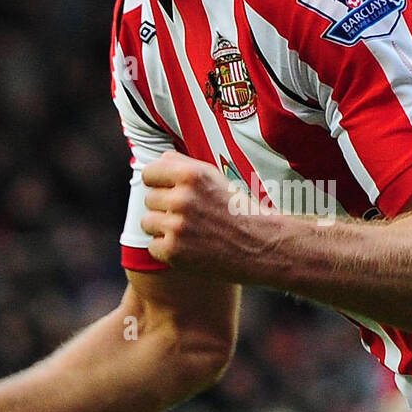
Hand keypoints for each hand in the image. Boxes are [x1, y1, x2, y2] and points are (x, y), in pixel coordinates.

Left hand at [141, 150, 277, 273]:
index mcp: (191, 174)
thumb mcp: (217, 178)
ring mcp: (177, 226)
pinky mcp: (174, 251)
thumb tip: (160, 159)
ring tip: (190, 232)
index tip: (170, 192)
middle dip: (164, 208)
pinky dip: (168, 250)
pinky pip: (154, 246)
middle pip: (149, 199)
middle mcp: (182, 197)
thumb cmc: (240, 210)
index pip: (149, 173)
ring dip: (163, 229)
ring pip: (148, 223)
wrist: (263, 246)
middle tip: (190, 217)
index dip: (158, 183)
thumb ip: (185, 166)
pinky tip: (190, 248)